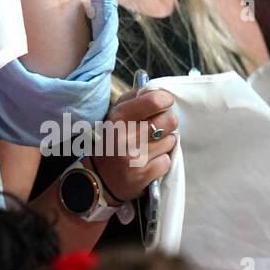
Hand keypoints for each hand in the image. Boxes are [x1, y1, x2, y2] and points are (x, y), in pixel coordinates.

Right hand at [90, 88, 178, 203]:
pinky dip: (162, 161)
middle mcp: (125, 137)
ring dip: (165, 143)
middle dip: (168, 122)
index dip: (165, 100)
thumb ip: (135, 99)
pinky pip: (167, 161)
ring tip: (150, 146)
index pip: (154, 101)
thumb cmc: (111, 141)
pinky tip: (150, 160)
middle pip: (169, 120)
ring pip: (171, 141)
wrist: (99, 177)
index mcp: (118, 117)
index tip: (165, 103)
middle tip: (159, 126)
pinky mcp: (143, 175)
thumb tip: (159, 91)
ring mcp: (135, 158)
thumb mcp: (115, 115)